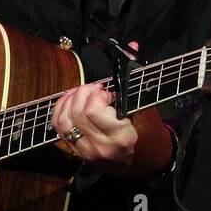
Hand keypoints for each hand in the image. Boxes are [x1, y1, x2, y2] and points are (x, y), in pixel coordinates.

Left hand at [50, 40, 172, 179]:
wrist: (149, 164)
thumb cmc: (150, 133)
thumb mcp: (147, 106)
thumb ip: (135, 77)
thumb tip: (131, 46)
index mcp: (122, 137)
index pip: (93, 110)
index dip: (97, 95)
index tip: (108, 93)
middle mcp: (101, 147)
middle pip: (77, 113)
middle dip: (84, 93)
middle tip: (97, 90)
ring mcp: (87, 152)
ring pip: (64, 121)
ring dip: (70, 101)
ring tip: (83, 94)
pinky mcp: (78, 154)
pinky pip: (59, 129)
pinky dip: (61, 111)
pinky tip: (71, 102)